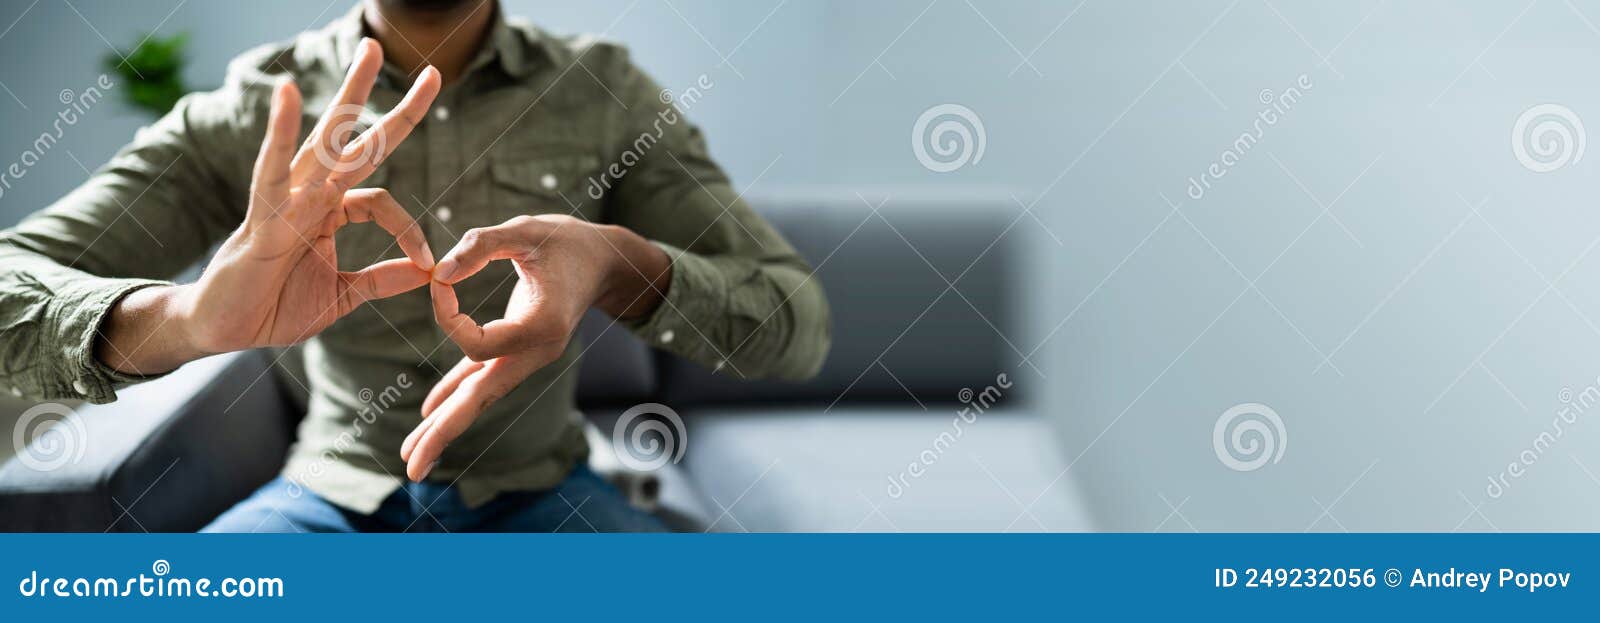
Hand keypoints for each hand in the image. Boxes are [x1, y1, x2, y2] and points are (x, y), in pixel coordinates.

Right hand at [97, 39, 440, 373]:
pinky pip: (271, 167)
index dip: (410, 230)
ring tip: (372, 50)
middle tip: (432, 71)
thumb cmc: (272, 307)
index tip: (427, 263)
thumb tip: (428, 272)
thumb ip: (382, 280)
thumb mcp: (342, 296)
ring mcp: (286, 198)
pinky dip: (278, 130)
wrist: (223, 329)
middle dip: (391, 105)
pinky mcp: (261, 214)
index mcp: (328, 211)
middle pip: (356, 140)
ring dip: (350, 94)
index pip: (381, 201)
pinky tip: (286, 91)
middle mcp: (310, 194)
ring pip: (324, 138)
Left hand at [399, 214, 669, 479]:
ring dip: (445, 427)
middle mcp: (535, 352)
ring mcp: (527, 357)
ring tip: (413, 459)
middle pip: (481, 400)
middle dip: (444, 434)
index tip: (440, 278)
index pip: (477, 343)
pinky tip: (430, 416)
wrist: (605, 261)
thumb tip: (438, 274)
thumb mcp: (526, 231)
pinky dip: (455, 397)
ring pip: (480, 398)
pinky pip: (481, 380)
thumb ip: (482, 245)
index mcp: (541, 327)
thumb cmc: (568, 241)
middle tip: (412, 470)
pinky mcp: (518, 351)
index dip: (447, 315)